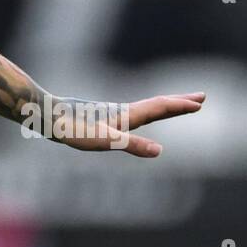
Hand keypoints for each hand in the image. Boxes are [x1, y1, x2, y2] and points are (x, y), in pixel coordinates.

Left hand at [53, 92, 205, 156]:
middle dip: (180, 101)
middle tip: (202, 96)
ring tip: (176, 105)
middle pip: (157, 104)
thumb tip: (161, 150)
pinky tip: (137, 118)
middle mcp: (122, 112)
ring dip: (164, 106)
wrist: (45, 114)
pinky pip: (131, 114)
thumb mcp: (103, 141)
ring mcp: (112, 114)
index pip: (159, 108)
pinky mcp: (101, 118)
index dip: (180, 106)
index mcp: (126, 116)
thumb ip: (131, 145)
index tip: (201, 102)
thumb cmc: (72, 129)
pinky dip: (144, 113)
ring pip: (145, 108)